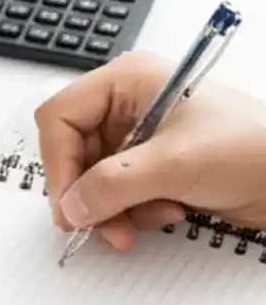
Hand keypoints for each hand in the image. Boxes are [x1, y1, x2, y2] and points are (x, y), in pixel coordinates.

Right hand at [35, 50, 265, 250]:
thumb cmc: (256, 147)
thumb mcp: (176, 164)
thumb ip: (113, 185)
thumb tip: (71, 206)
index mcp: (128, 81)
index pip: (61, 117)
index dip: (59, 162)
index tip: (70, 201)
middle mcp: (128, 105)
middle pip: (73, 154)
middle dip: (90, 194)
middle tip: (100, 223)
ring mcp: (139, 137)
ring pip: (92, 181)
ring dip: (115, 208)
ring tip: (151, 214)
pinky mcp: (151, 167)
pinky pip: (116, 195)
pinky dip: (134, 212)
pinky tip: (168, 210)